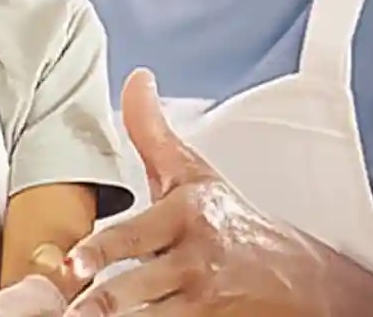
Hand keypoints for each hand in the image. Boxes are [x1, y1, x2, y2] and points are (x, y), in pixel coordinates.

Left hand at [61, 70, 336, 316]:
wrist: (303, 280)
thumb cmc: (230, 221)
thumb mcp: (193, 174)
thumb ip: (153, 133)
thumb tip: (136, 79)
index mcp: (184, 217)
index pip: (132, 238)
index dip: (98, 253)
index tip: (70, 264)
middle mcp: (193, 263)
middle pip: (131, 289)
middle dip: (97, 302)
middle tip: (69, 308)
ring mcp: (202, 305)